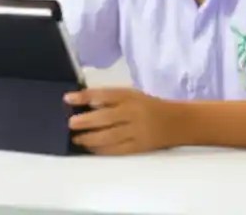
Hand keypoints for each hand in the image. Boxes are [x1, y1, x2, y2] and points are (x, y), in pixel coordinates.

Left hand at [66, 87, 183, 154]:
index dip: (85, 96)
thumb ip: (108, 98)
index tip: (67, 98)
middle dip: (85, 121)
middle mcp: (133, 113)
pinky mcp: (140, 147)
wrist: (177, 122)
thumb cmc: (147, 106)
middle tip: (70, 123)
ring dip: (90, 138)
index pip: (104, 95)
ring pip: (110, 136)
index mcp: (129, 96)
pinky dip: (102, 150)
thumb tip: (82, 103)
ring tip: (76, 138)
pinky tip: (91, 148)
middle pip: (106, 117)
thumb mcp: (130, 95)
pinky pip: (118, 150)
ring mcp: (137, 131)